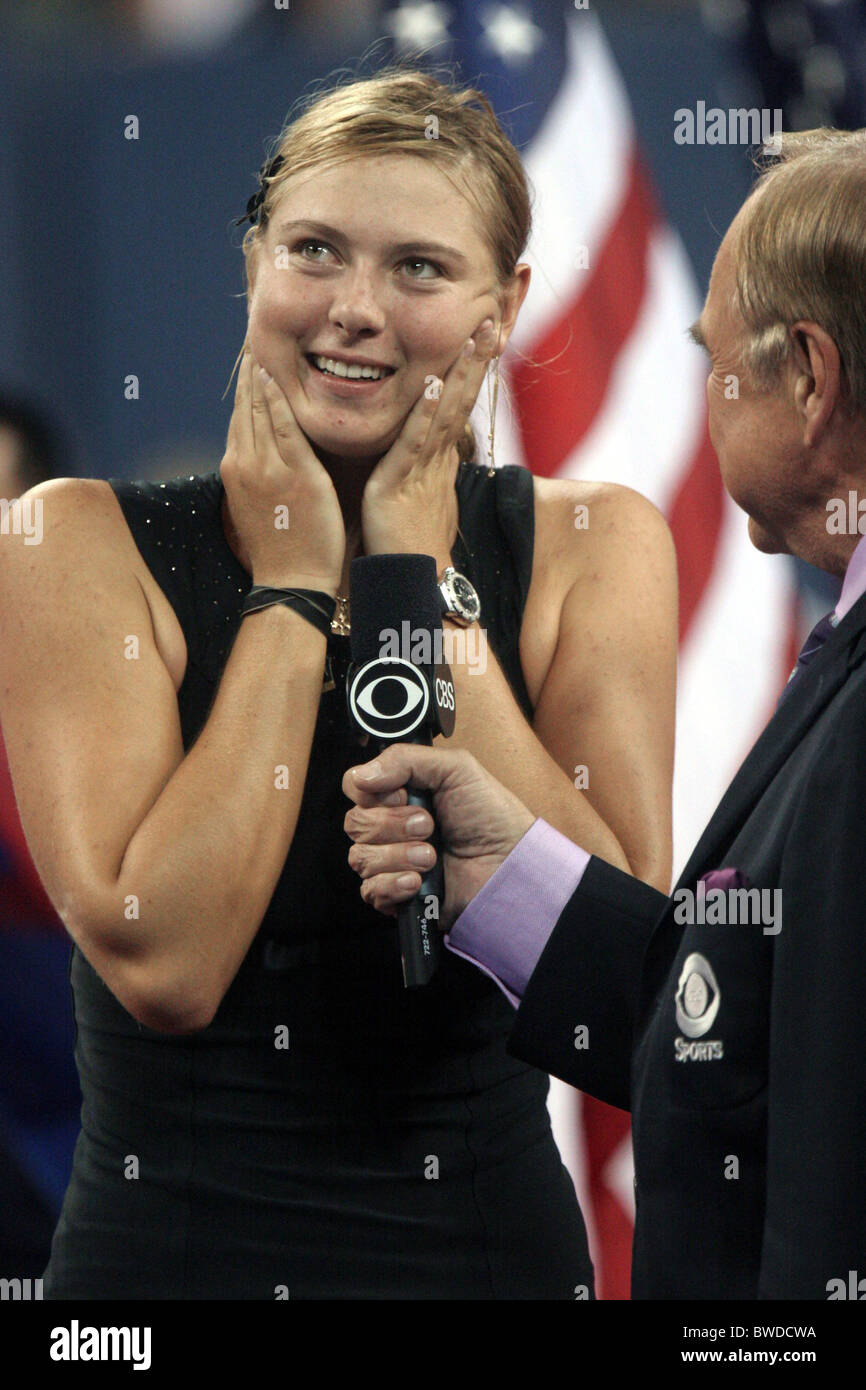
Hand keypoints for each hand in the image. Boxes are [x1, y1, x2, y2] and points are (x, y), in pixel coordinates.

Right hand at [220, 348, 345, 590]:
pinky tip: (276, 373)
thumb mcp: (257, 505)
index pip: (238, 417)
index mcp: (235, 469)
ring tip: (260, 343)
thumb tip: (260, 453)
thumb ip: (258, 474)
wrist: (291, 580)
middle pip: (243, 405)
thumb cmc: (281, 548)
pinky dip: (278, 396)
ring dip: (259, 374)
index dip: (242, 387)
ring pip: (257, 409)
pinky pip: (282, 424)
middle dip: (247, 371)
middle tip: (252, 336)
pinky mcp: (292, 472)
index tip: (248, 361)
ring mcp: (266, 467)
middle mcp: (244, 462)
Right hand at [342, 744, 534, 928]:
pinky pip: (370, 890)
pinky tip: (419, 880)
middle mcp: (390, 827)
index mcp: (399, 794)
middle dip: (392, 825)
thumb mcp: (455, 768)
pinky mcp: (396, 894)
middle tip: (428, 825)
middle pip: (355, 823)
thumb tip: (361, 775)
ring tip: (431, 856)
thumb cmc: (490, 815)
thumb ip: (404, 758)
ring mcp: (392, 861)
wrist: (509, 863)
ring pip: (361, 857)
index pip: (355, 787)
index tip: (403, 795)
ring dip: (398, 855)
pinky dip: (394, 884)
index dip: (372, 792)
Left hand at [360, 317, 498, 562]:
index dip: (471, 370)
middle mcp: (437, 459)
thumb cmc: (411, 545)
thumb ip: (423, 468)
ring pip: (448, 413)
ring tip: (475, 337)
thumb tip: (430, 449)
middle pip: (462, 399)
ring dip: (461, 373)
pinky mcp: (401, 483)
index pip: (459, 404)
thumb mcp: (422, 497)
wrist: (411, 581)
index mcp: (439, 460)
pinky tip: (433, 385)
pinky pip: (417, 443)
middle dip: (476, 359)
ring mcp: (423, 469)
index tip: (483, 335)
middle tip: (490, 319)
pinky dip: (427, 413)